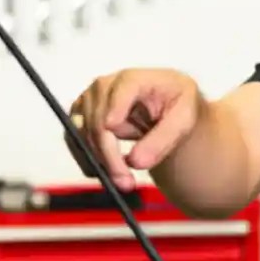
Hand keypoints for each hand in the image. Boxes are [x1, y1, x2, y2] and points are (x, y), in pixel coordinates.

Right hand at [66, 68, 204, 191]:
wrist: (166, 109)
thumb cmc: (177, 106)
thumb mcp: (184, 119)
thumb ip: (163, 139)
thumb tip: (136, 162)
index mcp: (137, 79)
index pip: (123, 87)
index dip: (115, 106)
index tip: (112, 126)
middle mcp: (108, 85)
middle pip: (98, 116)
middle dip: (109, 152)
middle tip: (125, 181)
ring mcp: (91, 100)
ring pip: (82, 130)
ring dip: (97, 160)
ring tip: (120, 181)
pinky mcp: (82, 116)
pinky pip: (75, 139)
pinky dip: (87, 159)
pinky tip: (103, 173)